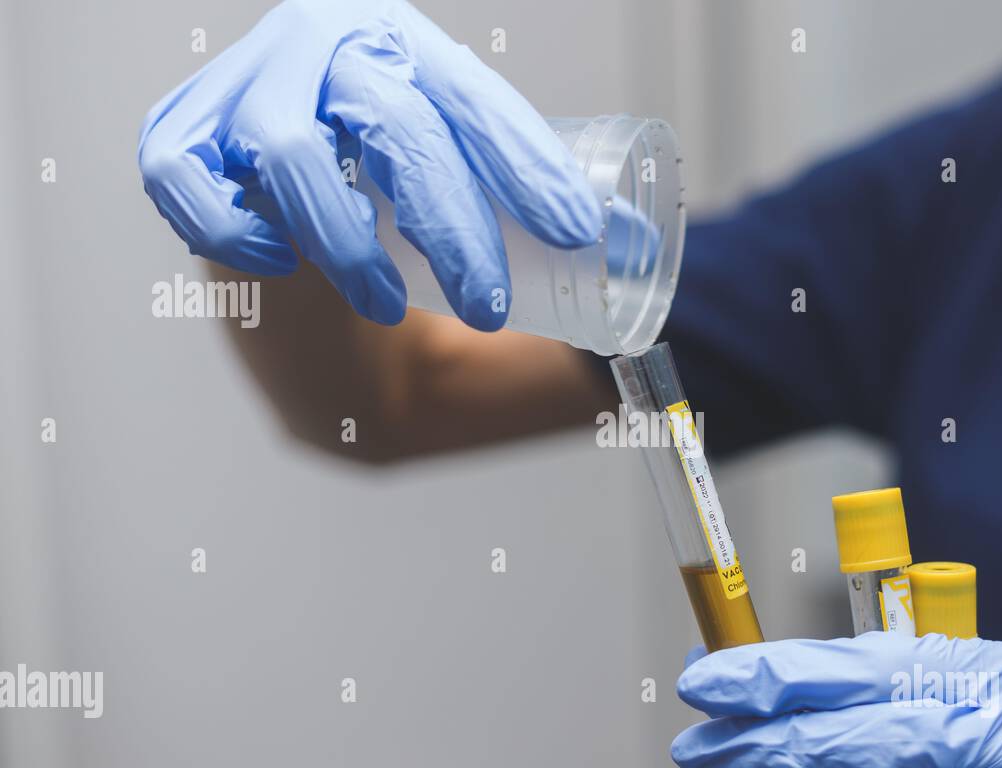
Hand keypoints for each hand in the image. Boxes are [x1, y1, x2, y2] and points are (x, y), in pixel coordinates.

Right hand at [138, 0, 601, 327]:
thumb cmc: (391, 153)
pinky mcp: (182, 131)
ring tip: (386, 303)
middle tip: (488, 306)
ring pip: (293, 154)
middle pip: (397, 128)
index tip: (577, 235)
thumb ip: (527, 190)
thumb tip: (634, 252)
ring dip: (347, 242)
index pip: (474, 103)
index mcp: (404, 43)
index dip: (527, 169)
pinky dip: (232, 229)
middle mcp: (325, 46)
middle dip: (451, 226)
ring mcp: (248, 84)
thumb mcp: (460, 149)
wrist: (288, 143)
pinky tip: (280, 260)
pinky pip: (188, 179)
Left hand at [672, 632, 1001, 767]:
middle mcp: (1001, 736)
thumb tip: (752, 680)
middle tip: (699, 750)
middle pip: (852, 745)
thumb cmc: (994, 719)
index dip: (772, 678)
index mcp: (982, 670)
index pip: (856, 671)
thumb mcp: (945, 677)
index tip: (704, 683)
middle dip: (766, 748)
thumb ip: (865, 677)